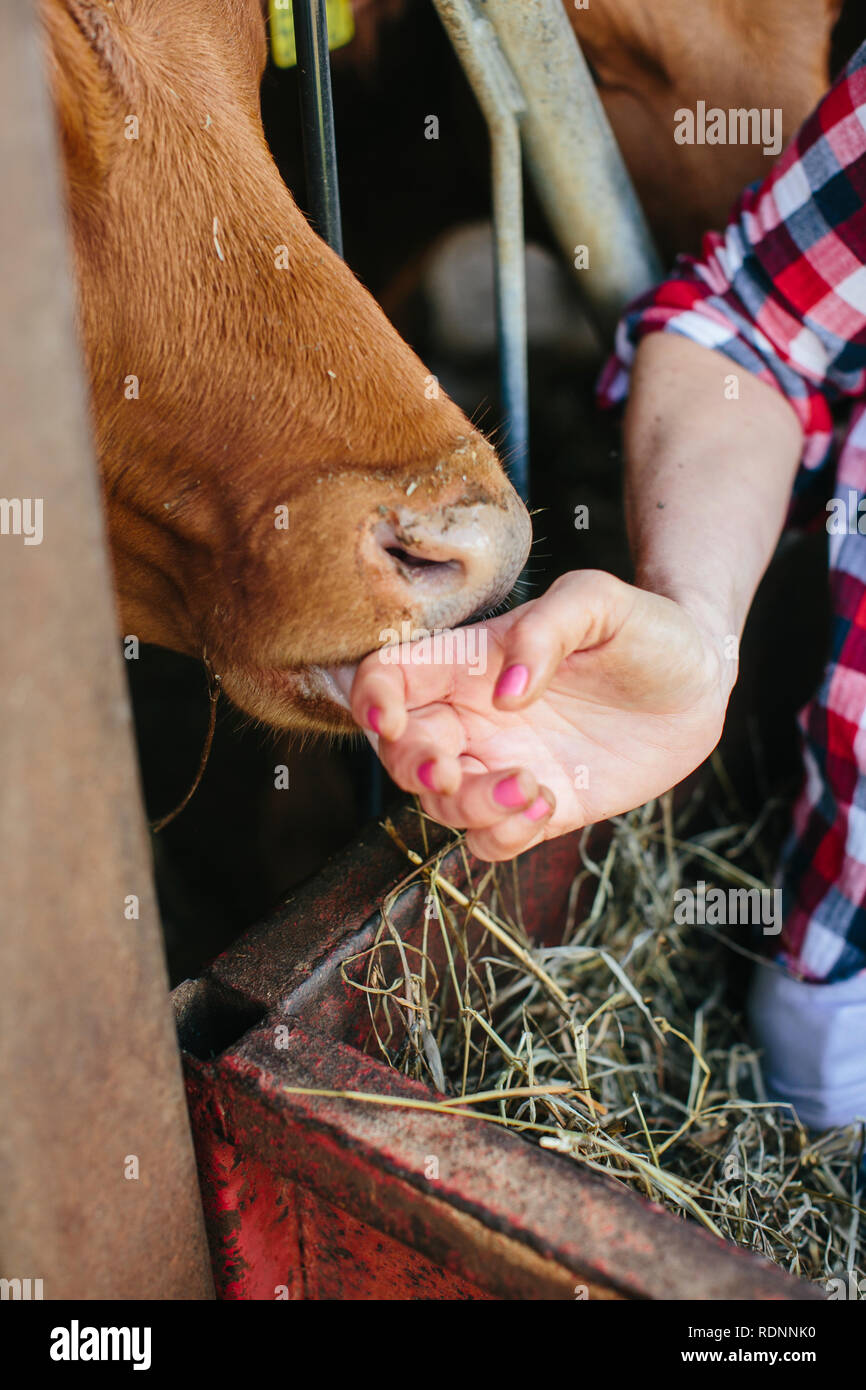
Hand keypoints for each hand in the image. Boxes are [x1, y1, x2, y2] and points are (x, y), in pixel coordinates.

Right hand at [348, 570, 734, 860]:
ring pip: (443, 805)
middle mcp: (474, 717)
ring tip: (531, 785)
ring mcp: (503, 765)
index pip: (387, 677)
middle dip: (414, 768)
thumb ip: (548, 629)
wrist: (700, 682)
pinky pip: (489, 841)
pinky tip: (547, 804)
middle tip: (453, 770)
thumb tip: (507, 692)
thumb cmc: (644, 627)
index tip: (393, 722)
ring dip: (471, 806)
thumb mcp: (599, 601)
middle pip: (401, 752)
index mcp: (469, 661)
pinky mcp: (540, 808)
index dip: (369, 701)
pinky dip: (503, 835)